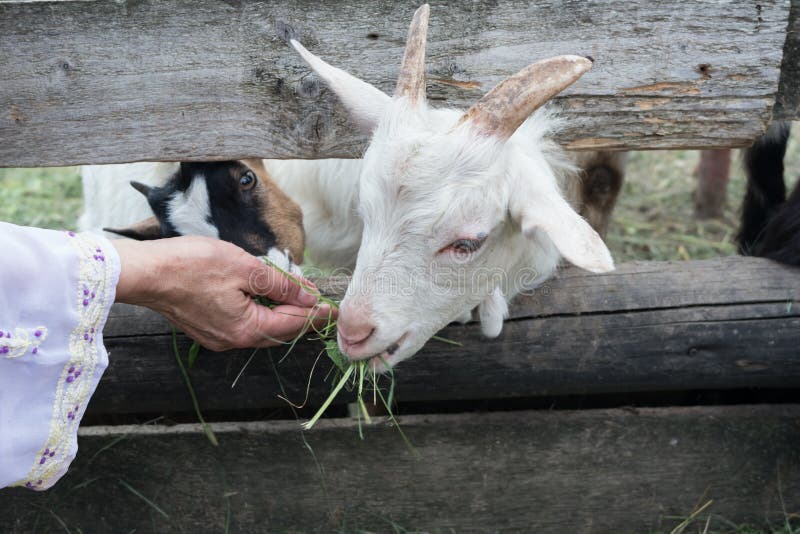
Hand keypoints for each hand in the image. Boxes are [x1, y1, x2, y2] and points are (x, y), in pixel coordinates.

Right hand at [111, 236, 333, 350]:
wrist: (146, 273)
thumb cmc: (191, 266)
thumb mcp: (244, 268)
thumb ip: (280, 285)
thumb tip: (308, 295)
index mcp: (246, 328)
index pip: (293, 324)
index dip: (316, 314)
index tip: (334, 309)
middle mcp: (233, 339)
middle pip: (279, 332)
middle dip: (302, 318)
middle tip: (321, 305)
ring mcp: (218, 337)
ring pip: (261, 330)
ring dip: (281, 315)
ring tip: (298, 299)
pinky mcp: (207, 328)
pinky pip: (244, 325)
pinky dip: (260, 314)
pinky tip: (265, 299)